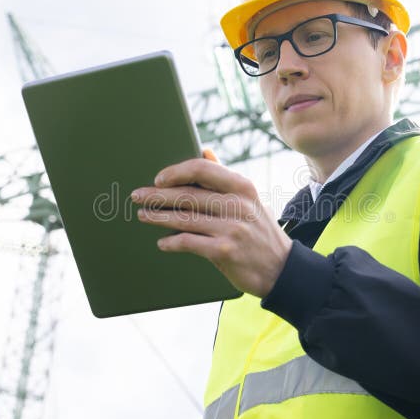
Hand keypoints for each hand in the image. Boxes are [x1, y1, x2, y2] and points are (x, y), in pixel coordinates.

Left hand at [130, 150, 292, 297]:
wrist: (282, 269)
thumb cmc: (260, 231)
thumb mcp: (250, 199)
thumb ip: (225, 177)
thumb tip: (204, 150)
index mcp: (242, 187)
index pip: (202, 169)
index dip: (176, 172)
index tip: (158, 179)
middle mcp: (237, 205)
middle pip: (187, 195)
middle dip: (156, 195)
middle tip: (137, 196)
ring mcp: (230, 229)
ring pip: (183, 218)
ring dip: (157, 217)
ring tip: (143, 215)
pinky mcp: (224, 251)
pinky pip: (188, 242)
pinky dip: (171, 242)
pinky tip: (162, 242)